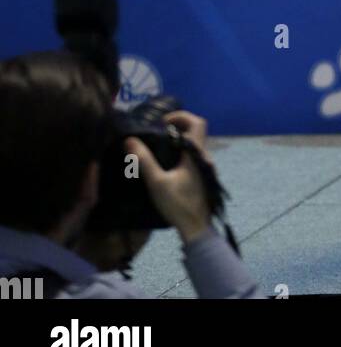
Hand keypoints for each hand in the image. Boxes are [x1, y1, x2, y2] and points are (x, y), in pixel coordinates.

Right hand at [125, 129, 212, 245]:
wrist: (196, 229)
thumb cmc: (179, 204)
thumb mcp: (158, 183)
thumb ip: (144, 161)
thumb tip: (130, 140)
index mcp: (196, 153)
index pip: (198, 122)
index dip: (182, 117)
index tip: (164, 122)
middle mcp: (204, 156)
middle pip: (196, 131)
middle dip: (178, 127)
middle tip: (158, 133)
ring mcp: (205, 167)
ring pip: (194, 144)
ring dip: (179, 140)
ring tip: (159, 147)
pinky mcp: (202, 177)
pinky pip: (193, 155)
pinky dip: (181, 152)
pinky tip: (167, 164)